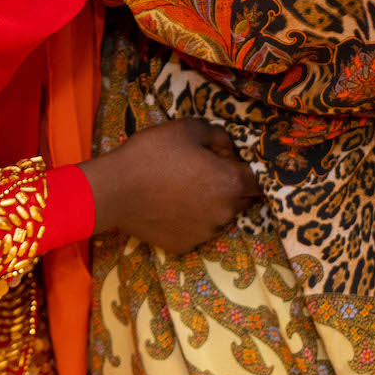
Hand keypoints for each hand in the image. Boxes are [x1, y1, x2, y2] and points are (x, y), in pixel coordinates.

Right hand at [80, 118, 261, 253]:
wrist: (115, 190)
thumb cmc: (154, 154)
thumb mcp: (189, 128)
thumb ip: (219, 136)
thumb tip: (230, 149)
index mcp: (231, 183)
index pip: (259, 180)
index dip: (247, 167)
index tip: (231, 160)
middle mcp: (225, 213)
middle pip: (241, 200)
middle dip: (230, 186)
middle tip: (203, 172)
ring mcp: (205, 233)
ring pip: (219, 215)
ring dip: (210, 203)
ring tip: (182, 188)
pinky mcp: (185, 245)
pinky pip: (197, 229)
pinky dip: (190, 219)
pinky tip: (170, 205)